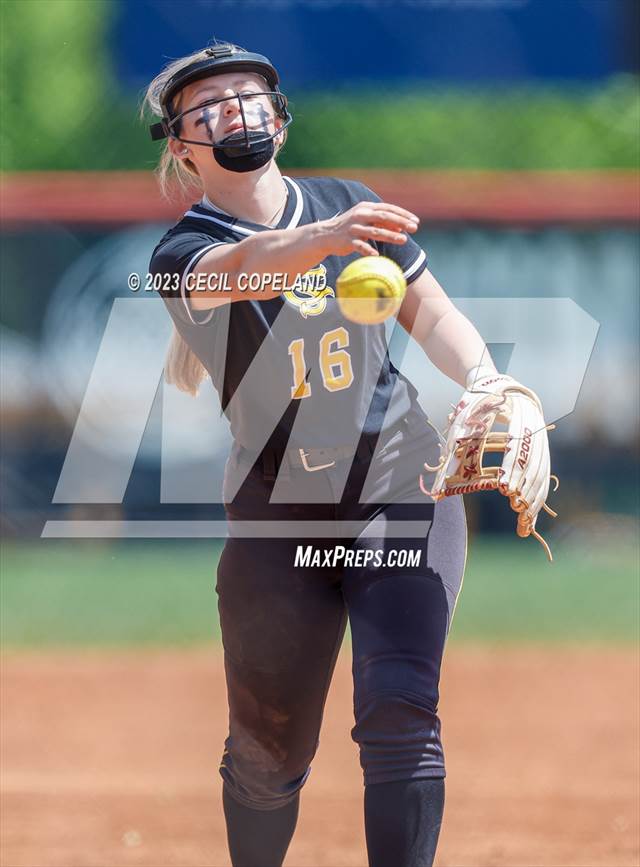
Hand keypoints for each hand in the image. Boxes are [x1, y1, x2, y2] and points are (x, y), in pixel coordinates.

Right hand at [321, 201, 419, 256]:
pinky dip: (368, 250)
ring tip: (404, 240)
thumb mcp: (366, 221)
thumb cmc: (351, 228)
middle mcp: (361, 215)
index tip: (416, 221)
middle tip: (414, 228)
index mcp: (366, 207)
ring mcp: (354, 228)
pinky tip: (377, 255)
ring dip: (390, 235)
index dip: (403, 214)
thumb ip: (382, 222)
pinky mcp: (347, 240)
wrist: (325, 235)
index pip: (388, 208)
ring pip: (374, 231)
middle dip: (400, 222)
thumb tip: (401, 227)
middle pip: (384, 217)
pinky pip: (360, 246)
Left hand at [422, 370, 558, 559]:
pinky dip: (538, 492)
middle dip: (526, 484)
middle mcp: (534, 420)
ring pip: (541, 467)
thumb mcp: (462, 419)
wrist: (496, 383)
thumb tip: (436, 486)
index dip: (512, 465)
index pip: (517, 441)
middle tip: (515, 506)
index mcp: (515, 408)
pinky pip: (543, 471)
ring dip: (534, 493)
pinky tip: (532, 513)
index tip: (505, 488)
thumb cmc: (474, 402)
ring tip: (525, 518)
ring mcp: (540, 433)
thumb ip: (454, 448)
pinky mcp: (541, 446)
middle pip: (533, 457)